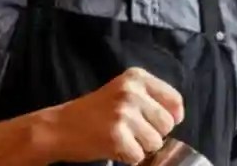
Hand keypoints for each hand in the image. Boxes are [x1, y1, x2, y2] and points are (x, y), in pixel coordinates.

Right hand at [41, 66, 184, 164]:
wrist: (59, 127)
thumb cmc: (93, 112)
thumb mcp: (122, 92)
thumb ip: (150, 98)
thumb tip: (177, 117)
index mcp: (137, 78)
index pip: (175, 100)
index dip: (172, 117)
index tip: (157, 124)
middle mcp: (132, 92)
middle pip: (167, 124)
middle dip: (153, 134)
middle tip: (131, 132)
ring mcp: (124, 113)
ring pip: (155, 142)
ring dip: (140, 147)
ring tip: (121, 138)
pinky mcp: (116, 136)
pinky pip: (139, 156)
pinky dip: (129, 158)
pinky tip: (113, 147)